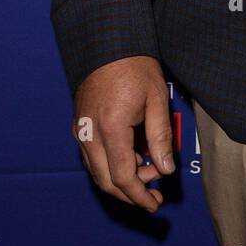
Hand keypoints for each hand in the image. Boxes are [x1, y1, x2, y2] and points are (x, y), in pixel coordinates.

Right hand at [72, 56, 174, 210]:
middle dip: (131, 193)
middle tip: (154, 195)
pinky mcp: (79, 124)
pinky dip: (109, 166)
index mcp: (111, 128)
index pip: (122, 177)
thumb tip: (165, 169)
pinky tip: (130, 158)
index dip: (140, 195)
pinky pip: (91, 157)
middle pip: (106, 181)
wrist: (107, 42)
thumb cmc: (135, 65)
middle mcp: (90, 134)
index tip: (155, 204)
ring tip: (147, 172)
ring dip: (120, 179)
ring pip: (97, 171)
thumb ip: (160, 136)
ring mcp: (81, 130)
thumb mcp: (156, 98)